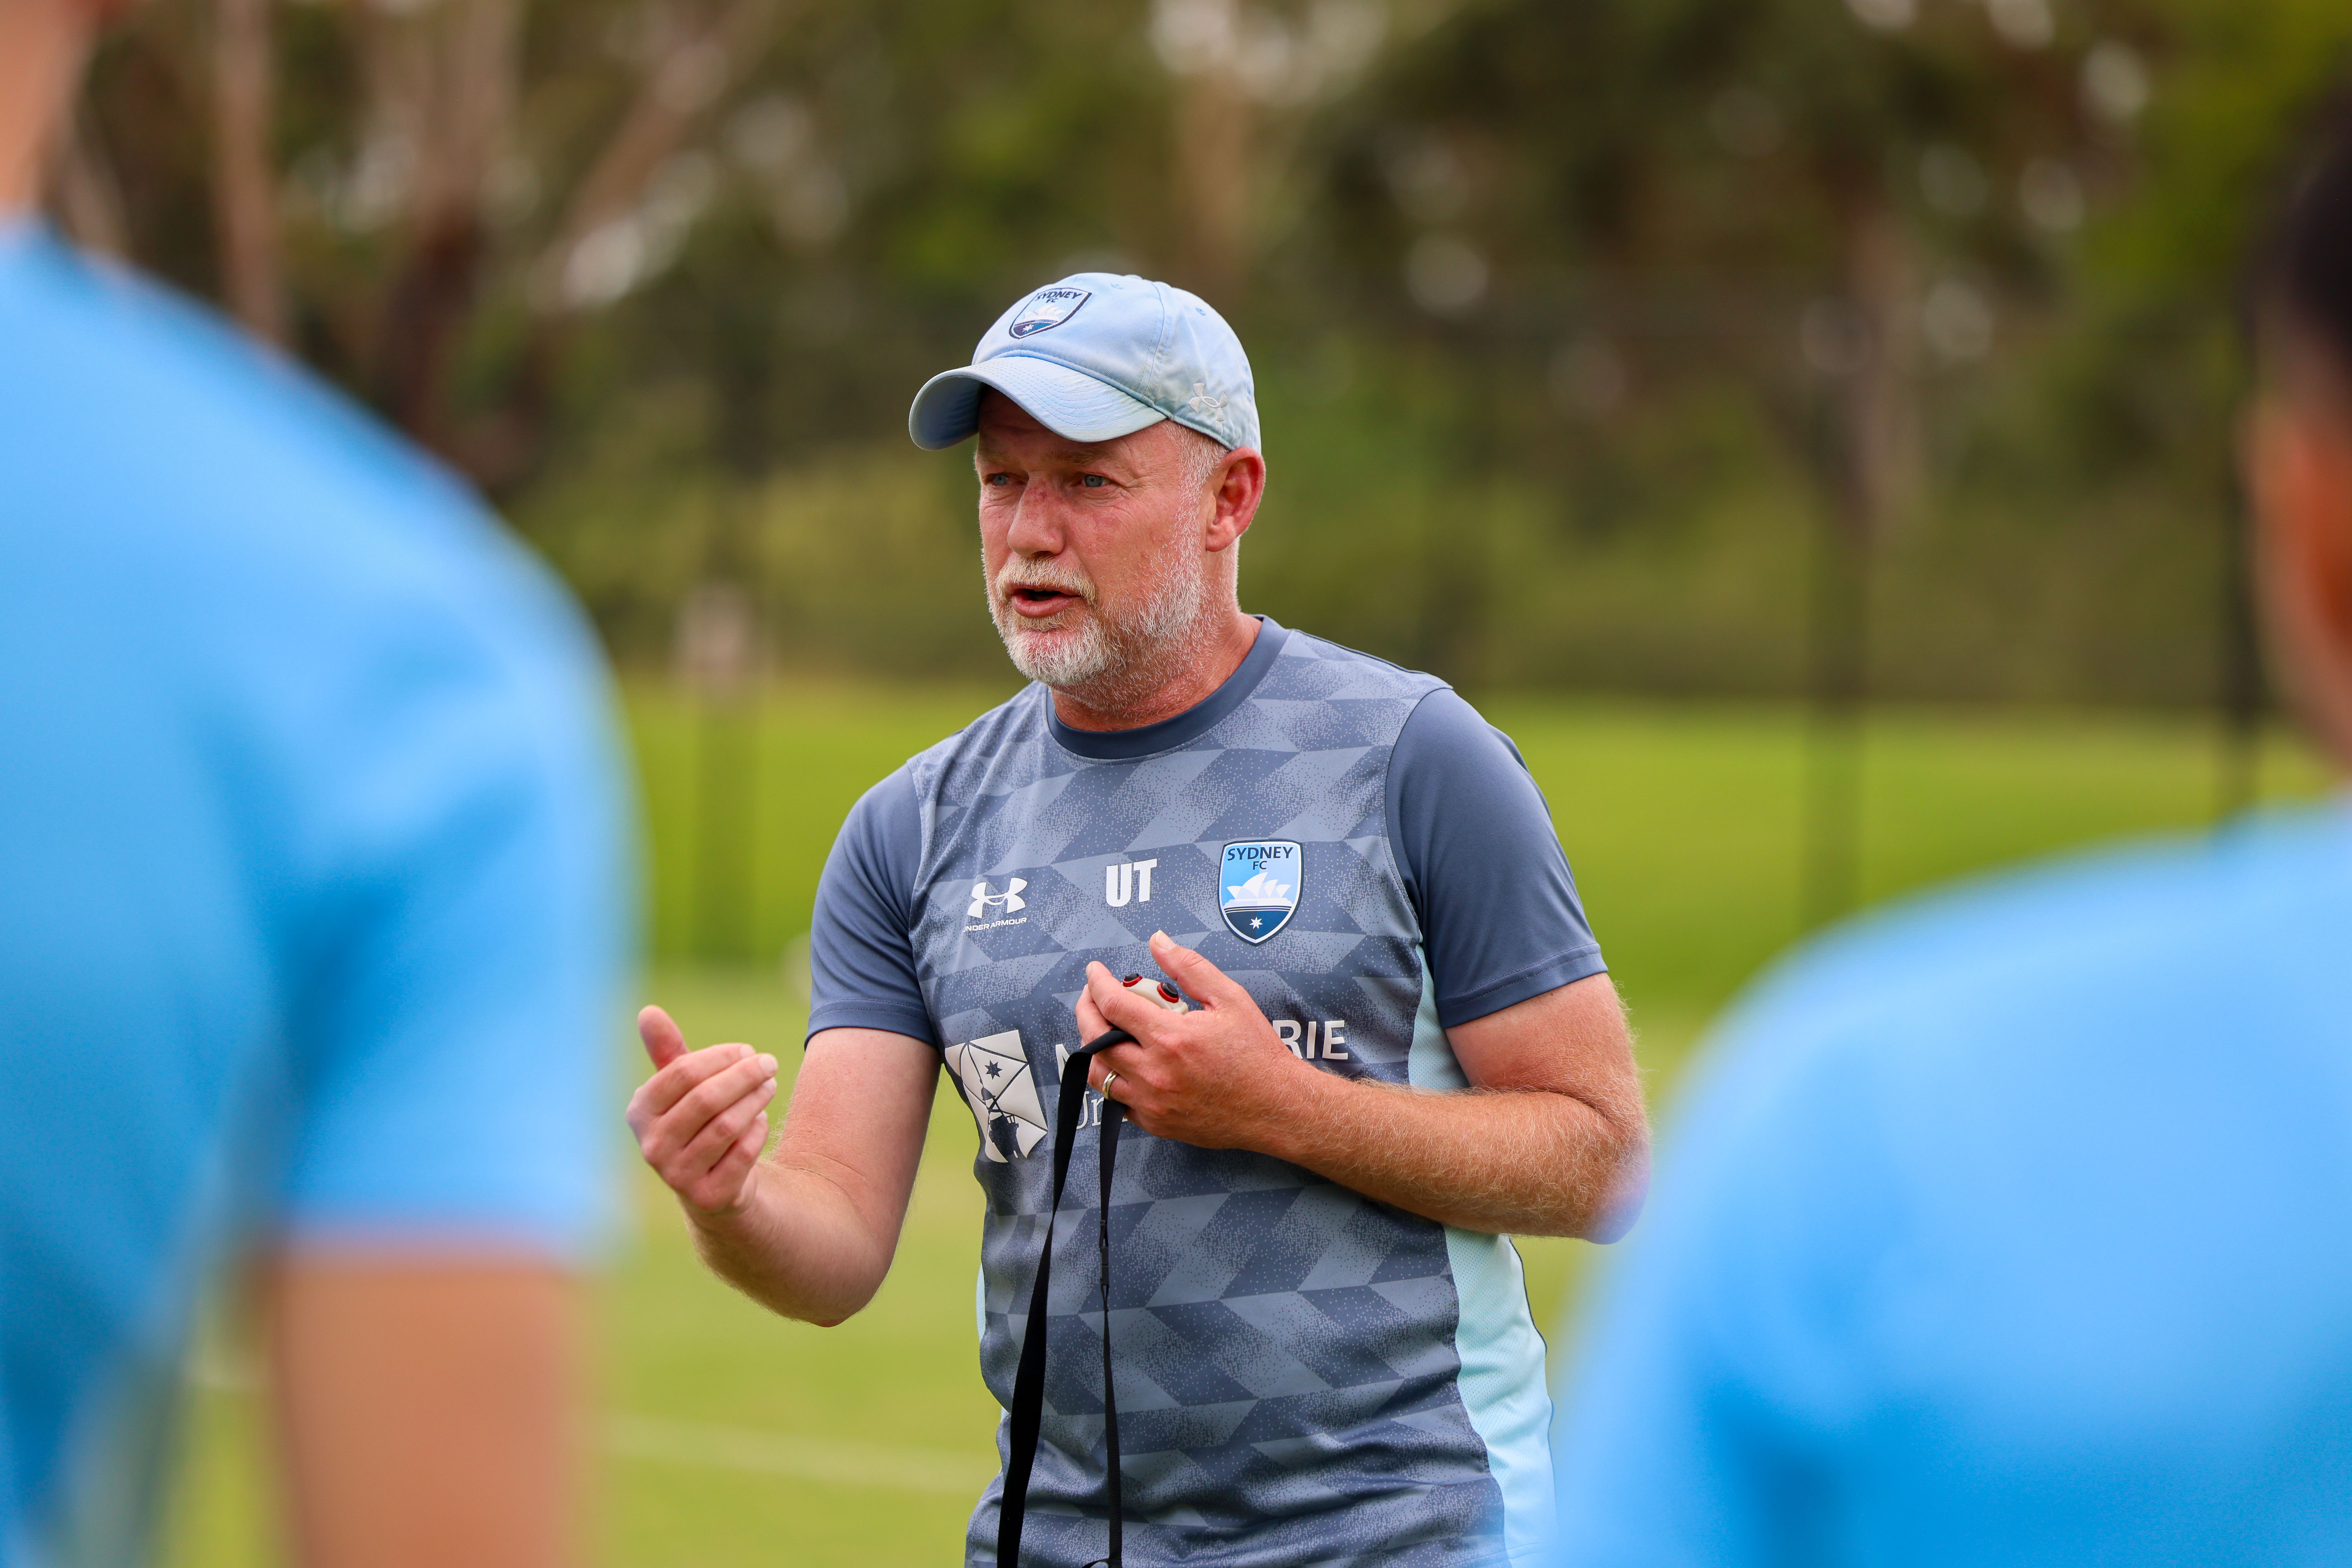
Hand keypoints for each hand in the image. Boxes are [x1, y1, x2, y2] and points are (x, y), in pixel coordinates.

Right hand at [626, 1005, 777, 1216]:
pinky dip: (757, 1130)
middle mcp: (652, 1146)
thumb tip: (648, 1011)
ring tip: (770, 1085)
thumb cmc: (695, 1122)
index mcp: (639, 1113)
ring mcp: (677, 1175)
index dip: (720, 1056)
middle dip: (744, 1075)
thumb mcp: (679, 1088)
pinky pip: (743, 1153)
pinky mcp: (708, 1196)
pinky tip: (761, 1119)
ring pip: (727, 1125)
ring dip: (755, 1099)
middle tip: (769, 1062)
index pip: (681, 1073)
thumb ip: (667, 1051)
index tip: (746, 1049)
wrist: (711, 1185)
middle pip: (706, 1098)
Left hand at [1080, 931, 1322, 1149]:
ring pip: (1098, 1075)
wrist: (1276, 1106)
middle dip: (1086, 1011)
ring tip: (1102, 1029)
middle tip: (1092, 997)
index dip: (1096, 983)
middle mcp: (1154, 1073)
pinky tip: (1122, 1063)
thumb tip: (1158, 941)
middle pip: (1094, 1039)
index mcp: (1170, 1038)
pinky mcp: (1156, 1123)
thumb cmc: (1256, 1052)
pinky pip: (1116, 1102)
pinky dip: (1112, 1079)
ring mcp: (1151, 1102)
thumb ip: (1189, 967)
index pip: (1112, 1004)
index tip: (1095, 972)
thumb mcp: (1229, 998)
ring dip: (1092, 1048)